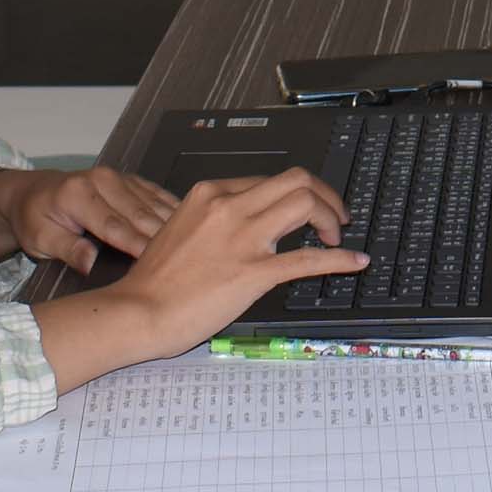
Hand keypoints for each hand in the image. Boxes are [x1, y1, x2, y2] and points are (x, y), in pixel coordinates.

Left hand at [0, 164, 178, 273]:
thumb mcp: (40, 239)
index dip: (136, 245)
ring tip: (197, 242)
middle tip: (187, 257)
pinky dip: (173, 209)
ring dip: (175, 223)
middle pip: (139, 214)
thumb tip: (91, 263)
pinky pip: (156, 194)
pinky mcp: (130, 180)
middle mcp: (102, 181)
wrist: (33, 193)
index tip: (157, 263)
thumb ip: (67, 249)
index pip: (114, 225)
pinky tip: (191, 223)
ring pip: (153, 204)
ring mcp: (118, 178)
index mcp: (78, 194)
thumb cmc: (36, 219)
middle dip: (164, 236)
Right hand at [35, 169, 366, 388]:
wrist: (138, 311)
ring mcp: (243, 237)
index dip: (297, 192)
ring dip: (331, 218)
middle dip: (325, 195)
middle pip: (296, 180)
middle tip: (335, 217)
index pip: (269, 179)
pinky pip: (309, 257)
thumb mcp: (180, 230)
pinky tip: (353, 261)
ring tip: (337, 237)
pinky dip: (339, 258)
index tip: (308, 207)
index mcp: (210, 194)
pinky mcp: (254, 271)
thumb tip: (246, 227)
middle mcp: (229, 207)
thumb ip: (214, 221)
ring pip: (306, 204)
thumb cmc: (153, 282)